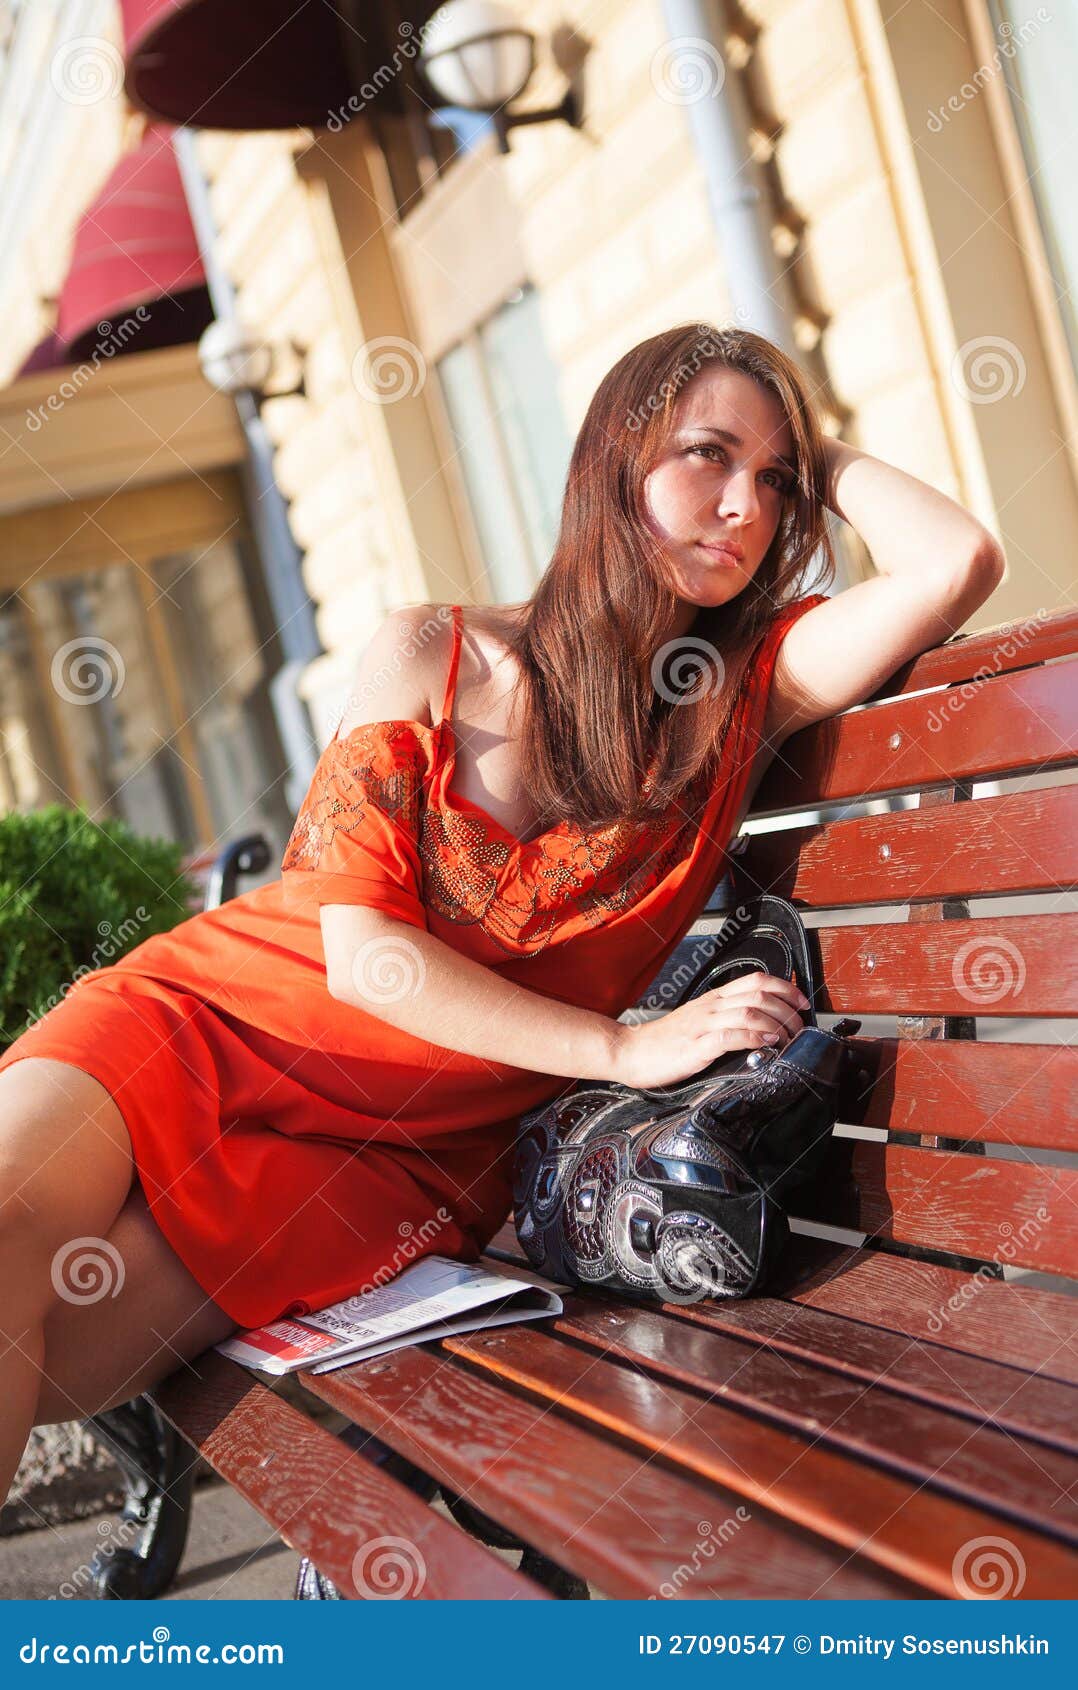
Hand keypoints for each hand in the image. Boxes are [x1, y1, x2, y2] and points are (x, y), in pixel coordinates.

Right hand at [610, 969, 808, 1089]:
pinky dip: (755, 1038)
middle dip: (788, 1009)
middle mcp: (712, 1006)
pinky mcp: (697, 1046)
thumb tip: (762, 1023)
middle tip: (800, 1027)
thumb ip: (727, 1018)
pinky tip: (767, 1044)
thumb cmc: (666, 1041)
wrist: (631, 1051)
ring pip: (750, 1011)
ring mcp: (704, 1024)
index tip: (802, 1003)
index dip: (786, 988)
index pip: (757, 979)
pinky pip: (731, 1036)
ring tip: (788, 1038)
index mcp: (714, 998)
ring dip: (777, 1024)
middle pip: (760, 993)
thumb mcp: (700, 1021)